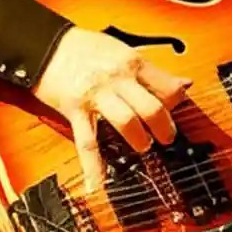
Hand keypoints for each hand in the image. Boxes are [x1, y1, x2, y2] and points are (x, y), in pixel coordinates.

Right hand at [32, 26, 191, 192]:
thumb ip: (152, 72)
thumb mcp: (123, 51)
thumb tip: (185, 84)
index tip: (176, 110)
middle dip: (164, 127)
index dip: (176, 102)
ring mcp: (97, 95)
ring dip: (139, 139)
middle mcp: (118, 78)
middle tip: (167, 137)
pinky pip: (87, 141)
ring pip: (126, 122)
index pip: (166, 87)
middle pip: (151, 107)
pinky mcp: (75, 110)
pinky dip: (92, 167)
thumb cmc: (86, 47)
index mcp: (132, 63)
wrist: (46, 45)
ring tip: (143, 146)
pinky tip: (96, 185)